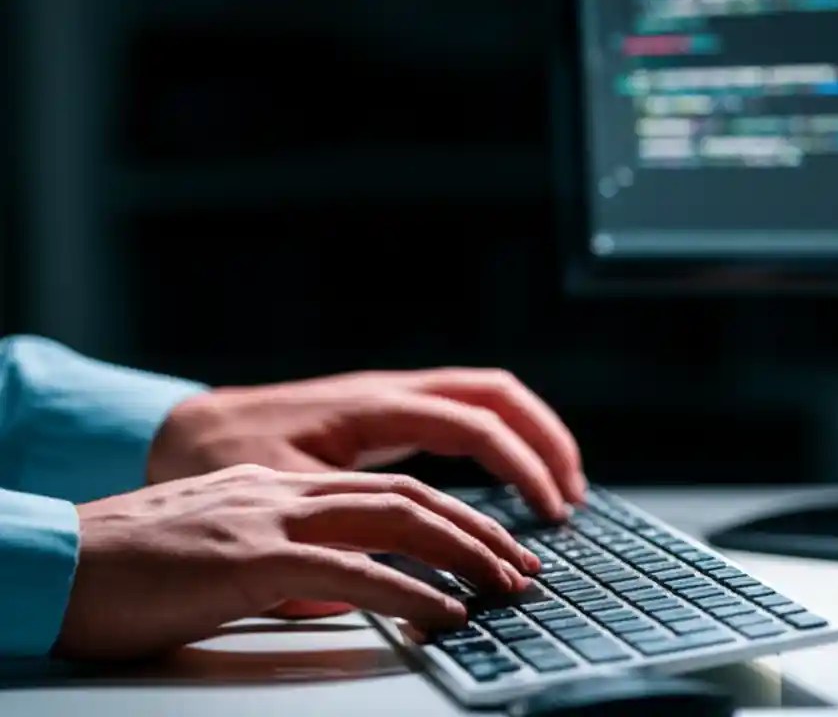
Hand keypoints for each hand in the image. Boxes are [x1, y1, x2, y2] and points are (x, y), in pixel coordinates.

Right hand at [55, 464, 539, 660]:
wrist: (50, 563)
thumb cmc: (129, 569)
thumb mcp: (222, 553)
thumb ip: (285, 561)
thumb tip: (341, 595)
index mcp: (280, 487)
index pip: (390, 488)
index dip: (455, 514)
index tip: (497, 547)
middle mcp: (283, 491)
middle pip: (410, 497)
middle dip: (479, 530)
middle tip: (525, 566)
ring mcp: (268, 519)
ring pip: (395, 520)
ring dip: (463, 553)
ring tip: (506, 585)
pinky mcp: (248, 559)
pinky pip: (350, 572)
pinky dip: (408, 592)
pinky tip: (444, 612)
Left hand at [148, 369, 585, 518]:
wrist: (184, 428)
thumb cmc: (221, 457)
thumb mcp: (269, 499)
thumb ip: (325, 534)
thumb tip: (374, 587)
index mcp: (372, 406)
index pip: (472, 424)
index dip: (520, 466)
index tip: (548, 512)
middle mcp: (392, 390)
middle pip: (498, 392)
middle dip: (546, 439)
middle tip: (573, 497)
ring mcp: (394, 396)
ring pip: (488, 396)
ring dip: (532, 436)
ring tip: (559, 490)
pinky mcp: (390, 414)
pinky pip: (466, 413)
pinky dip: (503, 442)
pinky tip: (512, 481)